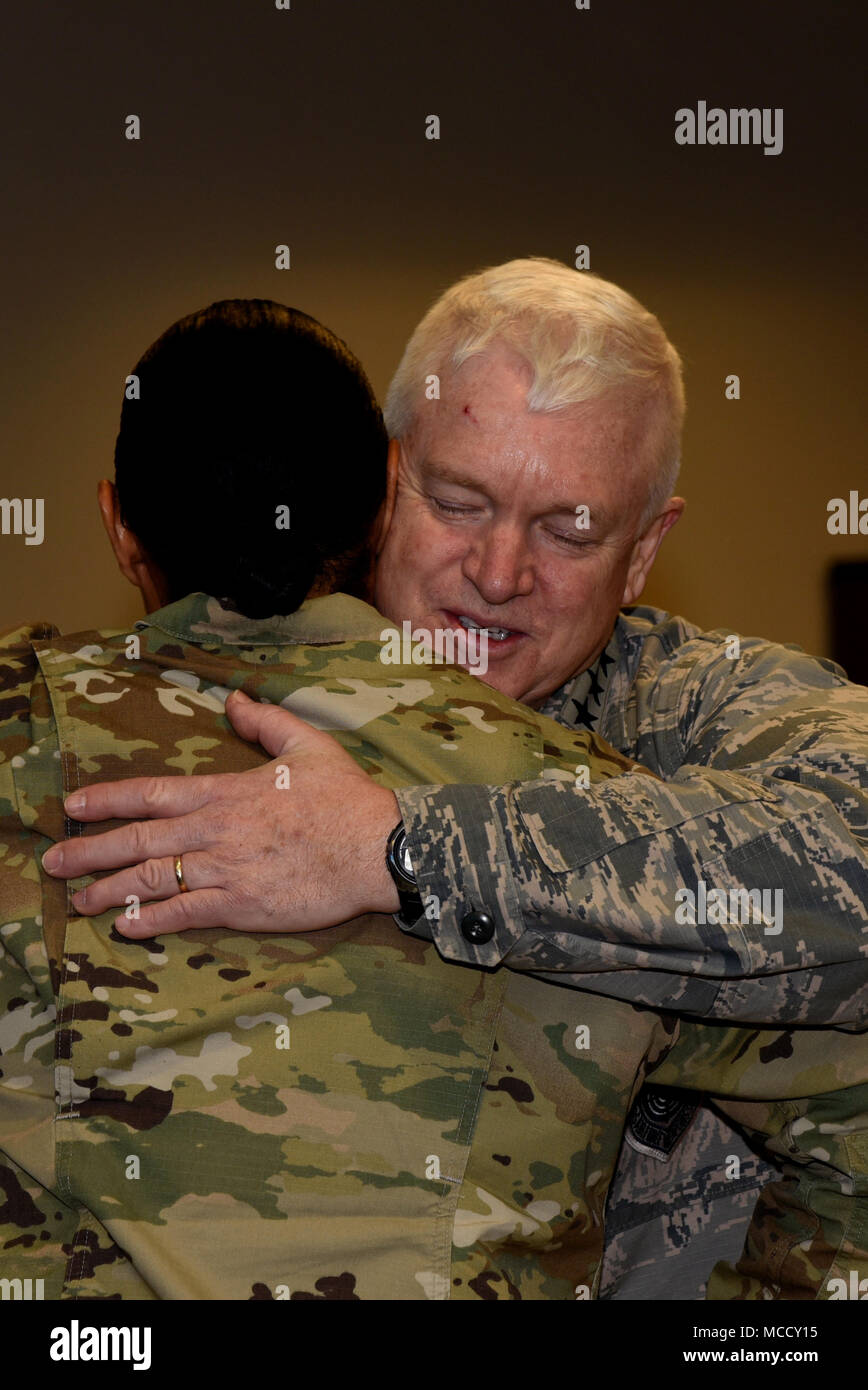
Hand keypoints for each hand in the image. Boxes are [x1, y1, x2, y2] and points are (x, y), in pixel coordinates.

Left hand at [41, 690, 400, 937]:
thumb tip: (234, 701)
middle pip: (137, 839)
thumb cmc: (347, 798)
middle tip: (54, 861)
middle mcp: (214, 831)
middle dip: (89, 850)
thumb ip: (265, 721)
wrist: (377, 847)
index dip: (106, 799)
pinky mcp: (241, 906)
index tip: (73, 805)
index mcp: (225, 792)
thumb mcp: (308, 745)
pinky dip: (150, 920)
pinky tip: (125, 926)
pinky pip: (183, 913)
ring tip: (79, 900)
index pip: (151, 793)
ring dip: (108, 890)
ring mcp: (225, 870)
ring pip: (151, 879)